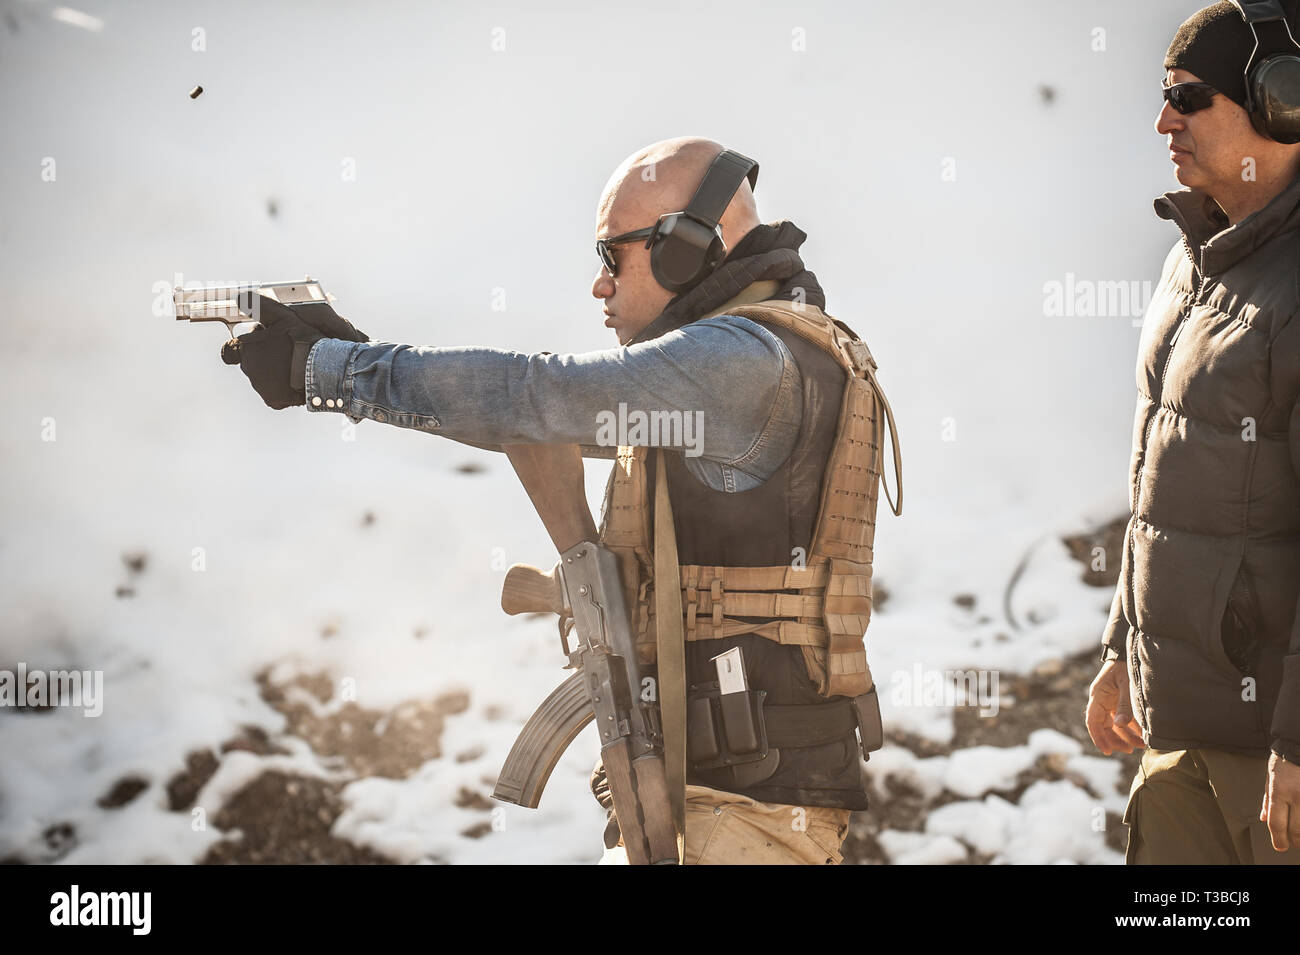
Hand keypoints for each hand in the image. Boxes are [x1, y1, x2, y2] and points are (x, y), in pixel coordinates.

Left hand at [221, 296, 368, 409]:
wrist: (320, 368)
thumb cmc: (300, 339)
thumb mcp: (280, 316)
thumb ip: (258, 306)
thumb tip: (239, 298)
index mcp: (246, 350)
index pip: (229, 351)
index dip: (238, 348)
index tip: (253, 346)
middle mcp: (249, 370)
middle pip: (251, 363)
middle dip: (263, 358)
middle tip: (284, 352)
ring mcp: (260, 387)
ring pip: (263, 378)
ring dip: (274, 373)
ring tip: (294, 365)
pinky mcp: (273, 401)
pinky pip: (274, 394)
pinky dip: (282, 388)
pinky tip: (296, 379)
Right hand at [1085, 658, 1145, 755]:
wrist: (1130, 650)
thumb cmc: (1127, 664)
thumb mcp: (1127, 684)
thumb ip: (1124, 705)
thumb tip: (1119, 725)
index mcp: (1098, 695)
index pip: (1093, 721)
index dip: (1099, 737)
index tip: (1107, 751)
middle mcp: (1101, 700)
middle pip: (1104, 726)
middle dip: (1116, 740)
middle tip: (1131, 750)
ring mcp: (1110, 701)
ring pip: (1114, 724)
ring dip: (1125, 736)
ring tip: (1141, 745)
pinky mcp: (1119, 700)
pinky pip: (1122, 718)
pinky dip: (1131, 728)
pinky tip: (1142, 735)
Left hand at [1261, 751, 1299, 851]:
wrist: (1298, 746)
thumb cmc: (1284, 762)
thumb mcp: (1270, 779)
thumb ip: (1267, 800)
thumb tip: (1263, 818)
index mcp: (1278, 792)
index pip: (1276, 823)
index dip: (1278, 839)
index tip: (1279, 846)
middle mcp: (1296, 796)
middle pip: (1295, 829)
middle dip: (1293, 841)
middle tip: (1292, 844)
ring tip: (1299, 837)